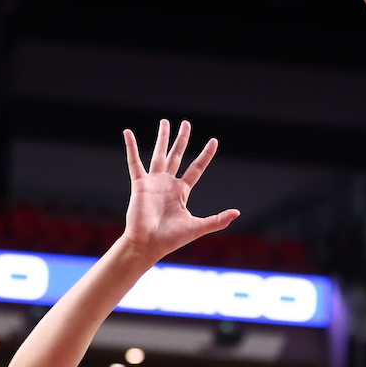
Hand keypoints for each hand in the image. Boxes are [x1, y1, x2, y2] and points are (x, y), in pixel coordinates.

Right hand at [121, 120, 238, 260]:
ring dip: (162, 138)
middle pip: (177, 155)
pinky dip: (131, 147)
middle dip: (182, 139)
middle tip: (185, 123)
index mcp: (181, 191)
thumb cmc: (171, 239)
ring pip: (159, 154)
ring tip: (165, 122)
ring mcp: (153, 182)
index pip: (197, 168)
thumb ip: (217, 219)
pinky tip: (128, 132)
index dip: (205, 155)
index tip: (213, 141)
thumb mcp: (198, 227)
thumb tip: (237, 213)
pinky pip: (134, 162)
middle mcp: (168, 183)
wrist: (148, 244)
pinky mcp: (139, 184)